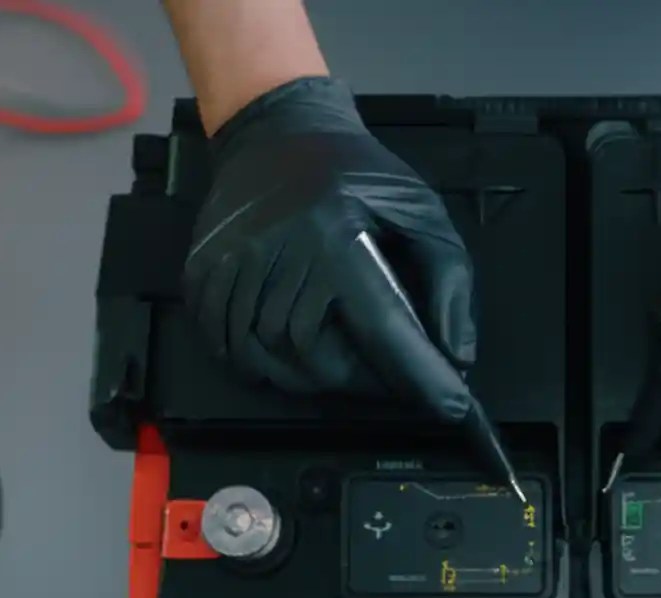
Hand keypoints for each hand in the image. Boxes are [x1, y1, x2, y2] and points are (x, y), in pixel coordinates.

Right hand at [182, 77, 476, 420]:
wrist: (277, 127)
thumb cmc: (356, 170)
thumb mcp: (421, 208)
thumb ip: (449, 278)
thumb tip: (456, 351)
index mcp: (337, 236)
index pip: (382, 327)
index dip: (418, 375)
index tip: (450, 407)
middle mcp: (279, 253)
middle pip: (317, 356)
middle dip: (362, 382)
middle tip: (389, 379)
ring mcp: (233, 265)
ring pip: (270, 359)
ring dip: (312, 377)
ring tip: (345, 365)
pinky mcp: (204, 271)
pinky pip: (228, 345)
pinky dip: (263, 363)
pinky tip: (293, 353)